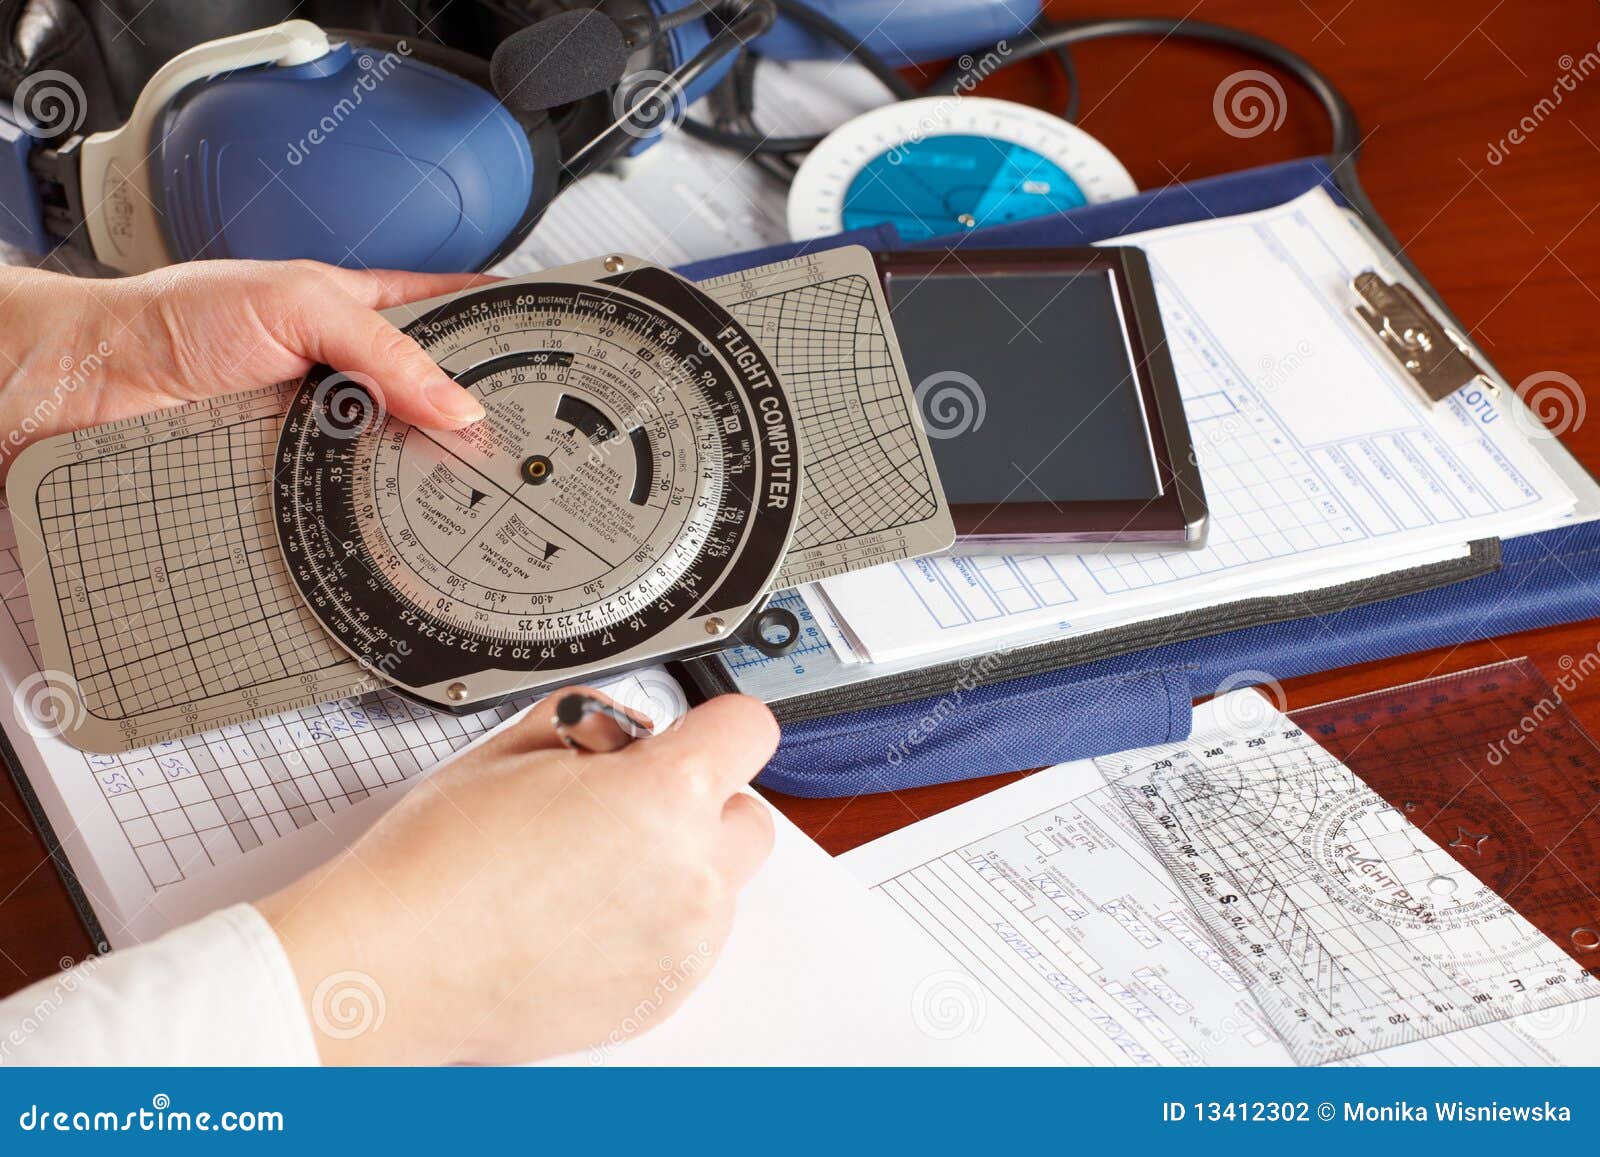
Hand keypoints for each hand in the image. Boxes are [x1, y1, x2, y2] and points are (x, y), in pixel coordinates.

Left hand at [0, 259, 492, 480]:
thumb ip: (382, 343)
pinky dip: (379, 518)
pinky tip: (407, 526)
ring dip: (431, 480)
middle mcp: (353, 376)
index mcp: (363, 311)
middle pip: (439, 403)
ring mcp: (330, 435)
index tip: (555, 353)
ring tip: (476, 495)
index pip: (454, 315)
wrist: (92, 388)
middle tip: (524, 447)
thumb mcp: (296, 301)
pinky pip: (356, 506)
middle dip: (479, 425)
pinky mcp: (301, 486)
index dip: (506, 329)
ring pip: (403, 463)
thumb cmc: (173, 319)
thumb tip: (454, 402)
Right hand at [255, 691, 778, 1064]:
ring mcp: (682, 944)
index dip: (713, 725)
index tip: (688, 737)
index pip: (750, 729)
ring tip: (591, 872)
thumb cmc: (439, 862)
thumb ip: (598, 723)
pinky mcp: (662, 997)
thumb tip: (628, 728)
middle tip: (627, 808)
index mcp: (665, 794)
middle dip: (700, 804)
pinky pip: (689, 944)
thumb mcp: (515, 747)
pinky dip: (656, 928)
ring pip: (722, 886)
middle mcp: (692, 873)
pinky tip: (584, 921)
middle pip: (747, 816)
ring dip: (681, 869)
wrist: (391, 964)